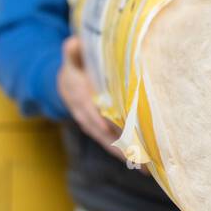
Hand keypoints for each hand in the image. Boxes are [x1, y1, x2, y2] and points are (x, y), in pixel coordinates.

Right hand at [57, 36, 132, 166]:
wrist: (63, 85)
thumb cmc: (75, 68)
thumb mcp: (72, 58)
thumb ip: (73, 52)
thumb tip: (74, 43)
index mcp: (80, 97)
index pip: (93, 111)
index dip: (105, 121)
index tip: (120, 132)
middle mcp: (86, 115)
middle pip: (105, 133)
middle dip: (123, 145)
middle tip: (143, 157)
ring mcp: (92, 126)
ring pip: (110, 143)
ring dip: (127, 155)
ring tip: (147, 168)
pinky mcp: (99, 132)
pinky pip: (112, 145)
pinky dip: (126, 155)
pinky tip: (143, 166)